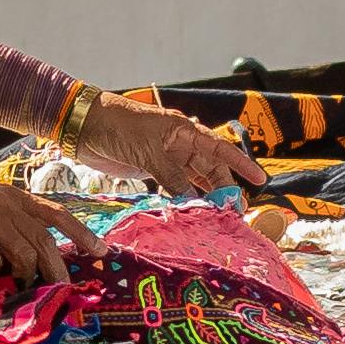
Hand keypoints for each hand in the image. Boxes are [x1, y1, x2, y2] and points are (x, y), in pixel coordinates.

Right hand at [0, 173, 86, 290]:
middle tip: (62, 290)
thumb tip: (31, 255)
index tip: (101, 251)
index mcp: (13, 196)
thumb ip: (10, 222)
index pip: (55, 213)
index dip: (80, 232)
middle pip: (44, 240)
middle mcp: (6, 203)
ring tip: (7, 279)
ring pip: (24, 254)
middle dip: (57, 269)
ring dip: (20, 274)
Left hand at [69, 92, 265, 204]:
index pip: (219, 147)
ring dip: (205, 197)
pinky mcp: (150, 170)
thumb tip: (195, 203)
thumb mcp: (148, 152)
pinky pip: (174, 187)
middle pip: (209, 168)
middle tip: (237, 213)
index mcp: (182, 129)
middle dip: (224, 189)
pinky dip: (183, 199)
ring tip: (219, 217)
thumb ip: (173, 177)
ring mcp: (165, 157)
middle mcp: (178, 143)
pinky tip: (191, 213)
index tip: (261, 179)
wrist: (83, 126)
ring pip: (193, 179)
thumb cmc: (118, 126)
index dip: (240, 163)